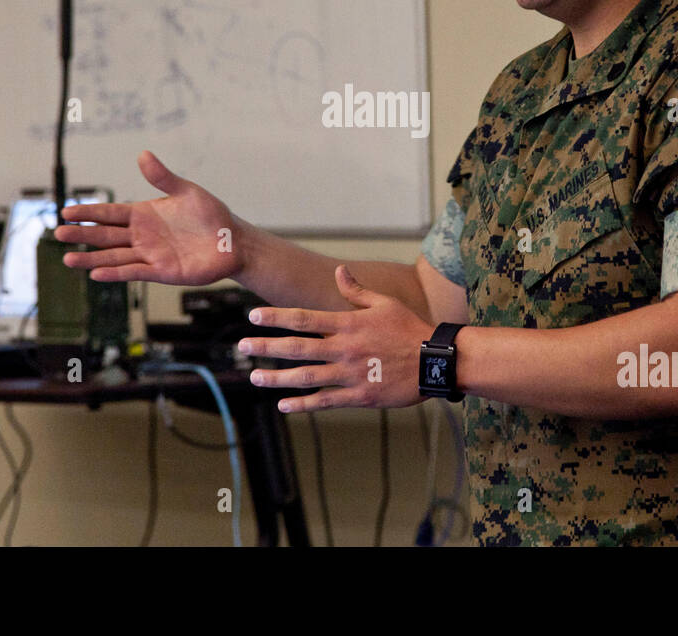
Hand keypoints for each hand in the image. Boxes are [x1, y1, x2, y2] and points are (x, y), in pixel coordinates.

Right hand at [54, 150, 240, 283]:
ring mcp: (150, 255)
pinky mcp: (163, 272)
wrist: (233, 240)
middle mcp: (142, 236)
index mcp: (144, 215)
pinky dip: (116, 273)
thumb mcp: (186, 191)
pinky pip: (135, 273)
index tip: (66, 212)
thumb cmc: (211, 215)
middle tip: (58, 234)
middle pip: (106, 236)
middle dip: (82, 235)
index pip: (109, 213)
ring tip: (68, 259)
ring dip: (92, 259)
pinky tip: (97, 274)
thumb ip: (163, 177)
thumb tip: (142, 154)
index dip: (89, 213)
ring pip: (114, 257)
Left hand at [238, 265, 429, 412]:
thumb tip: (338, 273)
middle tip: (241, 346)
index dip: (276, 317)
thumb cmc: (410, 329)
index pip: (304, 319)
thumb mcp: (385, 303)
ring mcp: (351, 374)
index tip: (252, 316)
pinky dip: (303, 404)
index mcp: (349, 324)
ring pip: (306, 377)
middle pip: (297, 348)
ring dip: (277, 378)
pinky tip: (283, 405)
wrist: (435, 361)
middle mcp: (345, 349)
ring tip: (254, 377)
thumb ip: (357, 291)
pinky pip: (325, 402)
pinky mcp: (359, 396)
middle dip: (266, 347)